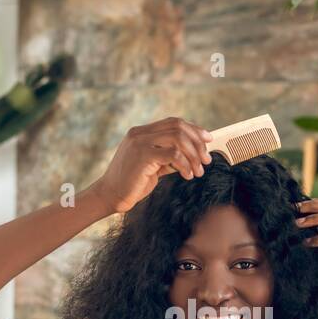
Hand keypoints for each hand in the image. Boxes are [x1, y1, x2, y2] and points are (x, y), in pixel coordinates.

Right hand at [94, 117, 212, 213]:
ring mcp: (140, 142)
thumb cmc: (132, 184)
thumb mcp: (154, 167)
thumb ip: (169, 158)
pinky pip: (173, 154)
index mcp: (141, 133)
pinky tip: (187, 175)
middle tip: (206, 159)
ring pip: (178, 138)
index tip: (208, 139)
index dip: (193, 129)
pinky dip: (185, 164)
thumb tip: (193, 155)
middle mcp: (140, 134)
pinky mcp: (143, 155)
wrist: (110, 195)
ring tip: (198, 170)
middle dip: (197, 143)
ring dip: (193, 155)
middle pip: (178, 127)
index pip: (173, 123)